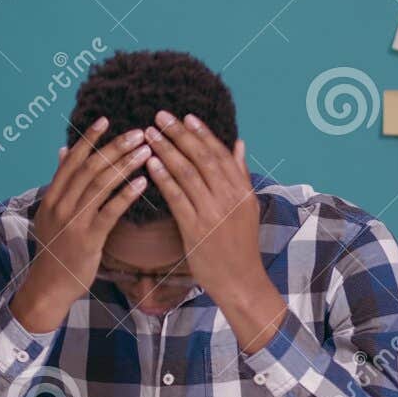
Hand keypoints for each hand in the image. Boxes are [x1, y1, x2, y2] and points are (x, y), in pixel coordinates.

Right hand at [10, 117, 149, 332]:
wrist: (49, 286)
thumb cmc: (56, 249)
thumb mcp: (51, 213)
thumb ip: (60, 183)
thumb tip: (61, 151)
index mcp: (52, 196)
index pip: (71, 159)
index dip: (89, 138)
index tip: (106, 120)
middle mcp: (60, 205)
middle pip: (89, 167)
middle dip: (115, 147)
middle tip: (139, 133)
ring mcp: (73, 221)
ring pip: (100, 185)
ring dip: (125, 164)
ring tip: (146, 151)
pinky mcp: (88, 239)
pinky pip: (109, 211)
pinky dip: (126, 194)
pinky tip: (143, 181)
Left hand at [145, 110, 285, 352]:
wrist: (240, 280)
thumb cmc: (240, 244)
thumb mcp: (248, 206)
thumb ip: (241, 173)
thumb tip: (239, 143)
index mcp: (242, 190)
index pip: (220, 153)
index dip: (202, 133)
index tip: (185, 115)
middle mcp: (229, 197)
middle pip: (202, 158)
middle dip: (180, 134)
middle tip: (160, 116)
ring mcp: (213, 213)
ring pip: (188, 173)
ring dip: (167, 150)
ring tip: (150, 134)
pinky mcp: (196, 228)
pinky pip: (177, 198)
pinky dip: (164, 178)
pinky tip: (150, 164)